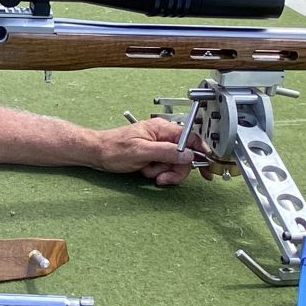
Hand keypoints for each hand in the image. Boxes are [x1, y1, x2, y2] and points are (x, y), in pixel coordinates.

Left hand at [94, 116, 212, 186]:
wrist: (97, 154)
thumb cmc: (113, 148)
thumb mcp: (142, 151)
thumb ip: (166, 153)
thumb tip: (188, 154)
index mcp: (162, 129)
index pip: (190, 138)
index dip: (200, 152)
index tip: (207, 165)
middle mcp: (163, 136)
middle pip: (184, 156)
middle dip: (175, 169)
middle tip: (163, 177)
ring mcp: (158, 147)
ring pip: (175, 164)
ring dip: (163, 172)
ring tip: (148, 171)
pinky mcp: (153, 157)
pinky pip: (165, 168)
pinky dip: (158, 173)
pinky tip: (146, 172)